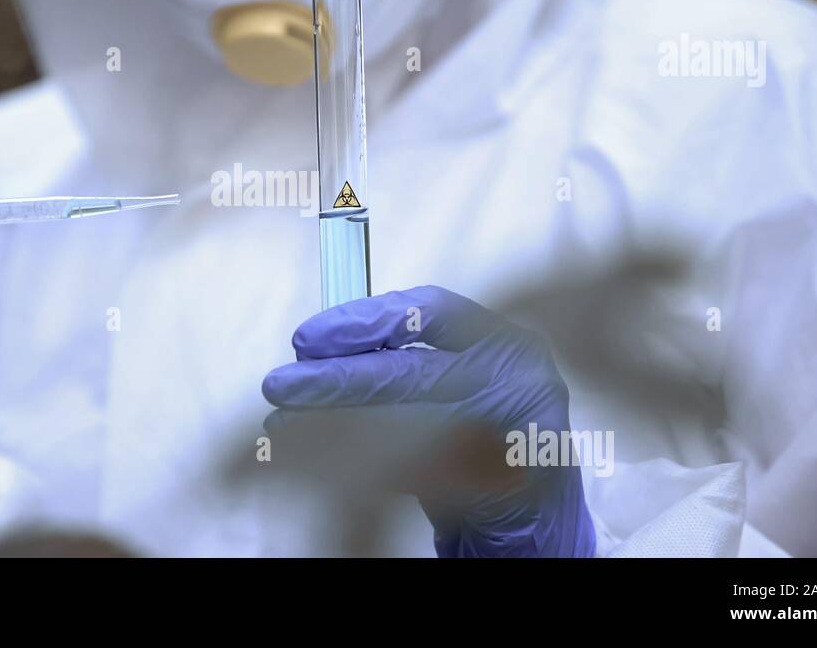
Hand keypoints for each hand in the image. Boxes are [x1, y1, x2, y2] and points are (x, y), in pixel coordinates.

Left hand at [262, 286, 595, 556]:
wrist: (536, 503)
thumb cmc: (483, 425)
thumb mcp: (455, 375)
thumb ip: (401, 355)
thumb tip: (313, 349)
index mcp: (502, 338)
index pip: (429, 312)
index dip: (364, 321)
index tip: (307, 339)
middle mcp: (516, 379)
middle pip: (412, 374)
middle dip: (336, 379)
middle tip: (280, 386)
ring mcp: (515, 434)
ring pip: (406, 426)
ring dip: (334, 426)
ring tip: (283, 425)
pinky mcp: (501, 488)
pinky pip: (415, 474)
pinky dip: (360, 466)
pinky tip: (317, 461)